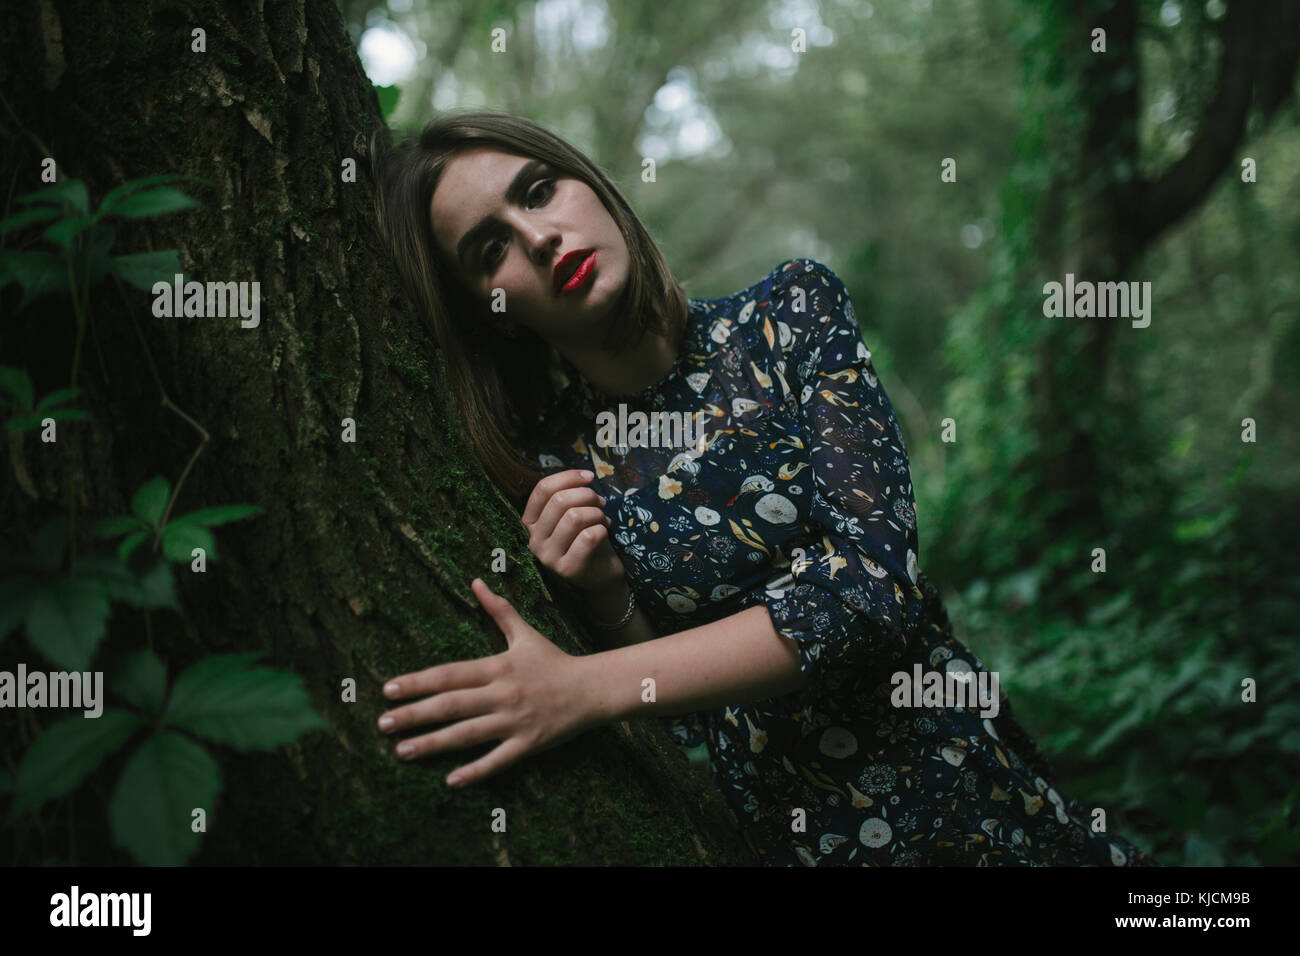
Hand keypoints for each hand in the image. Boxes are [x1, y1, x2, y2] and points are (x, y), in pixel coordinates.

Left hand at [377, 578, 597, 787]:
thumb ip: (498, 609)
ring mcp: (515, 721)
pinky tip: (451, 780)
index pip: (450, 675)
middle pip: (451, 705)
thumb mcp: (525, 633)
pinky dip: (476, 771)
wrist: (592, 689)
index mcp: (498, 666)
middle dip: (415, 715)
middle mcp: (503, 694)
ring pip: (467, 734)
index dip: (418, 682)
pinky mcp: (528, 744)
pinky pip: (498, 759)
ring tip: (402, 751)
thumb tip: (476, 581)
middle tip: (383, 724)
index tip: (389, 689)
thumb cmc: (553, 660)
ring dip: (433, 744)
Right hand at [522, 468, 624, 592]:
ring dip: (596, 513)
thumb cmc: (586, 538)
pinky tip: (604, 533)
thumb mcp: (572, 514)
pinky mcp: (567, 569)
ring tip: (603, 519)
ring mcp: (548, 557)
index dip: (568, 477)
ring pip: (574, 517)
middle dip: (587, 495)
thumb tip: (583, 476)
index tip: (589, 476)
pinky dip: (602, 529)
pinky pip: (588, 537)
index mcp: (531, 522)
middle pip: (559, 501)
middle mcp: (534, 540)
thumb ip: (569, 496)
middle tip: (600, 502)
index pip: (542, 490)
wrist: (600, 574)